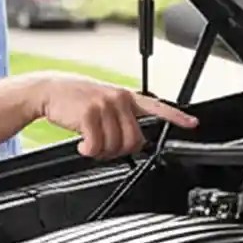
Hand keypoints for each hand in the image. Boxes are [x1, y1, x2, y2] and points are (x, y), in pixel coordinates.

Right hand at [31, 72, 198, 159]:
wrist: (49, 90)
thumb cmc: (76, 100)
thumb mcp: (104, 102)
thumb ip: (122, 116)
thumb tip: (135, 142)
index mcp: (126, 96)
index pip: (158, 107)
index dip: (177, 117)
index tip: (192, 123)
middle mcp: (119, 99)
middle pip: (135, 140)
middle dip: (119, 151)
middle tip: (104, 148)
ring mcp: (105, 105)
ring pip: (115, 146)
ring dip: (101, 152)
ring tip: (91, 144)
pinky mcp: (89, 113)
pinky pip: (97, 146)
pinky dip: (88, 151)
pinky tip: (82, 145)